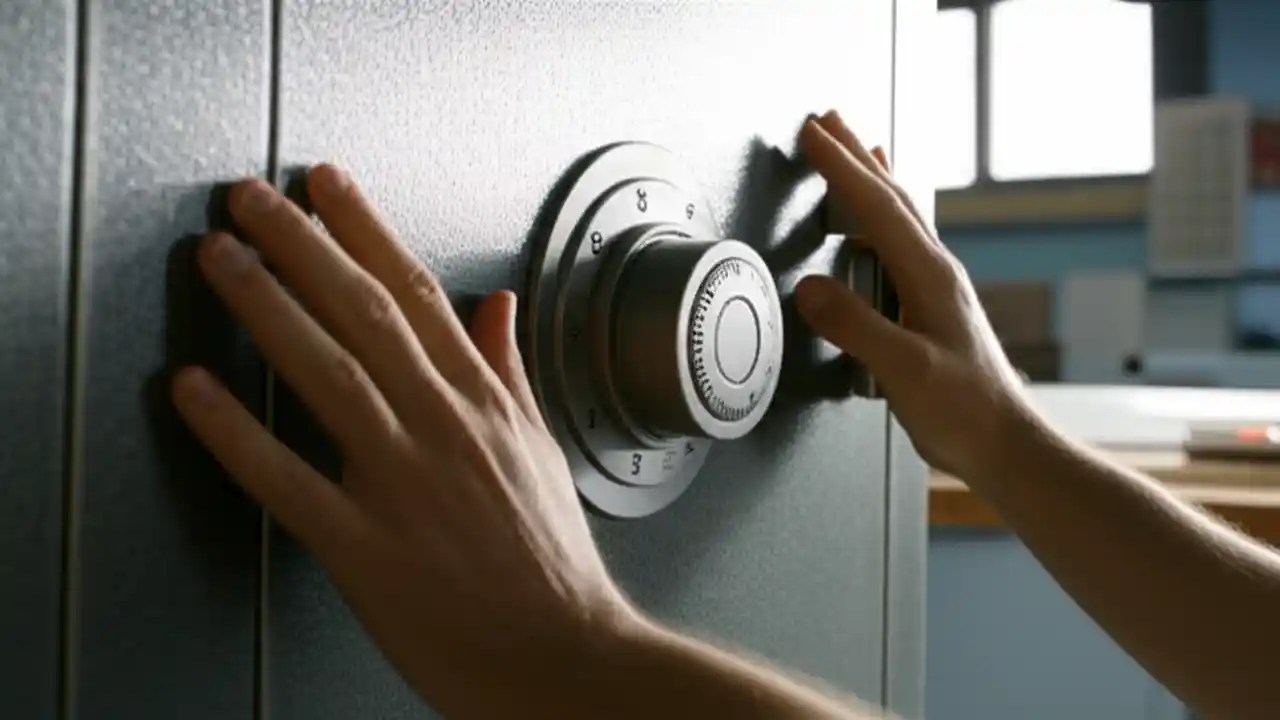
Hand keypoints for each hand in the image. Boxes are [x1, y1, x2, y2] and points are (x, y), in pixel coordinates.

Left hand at [170, 166, 634, 713]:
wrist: (565, 657)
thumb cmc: (552, 564)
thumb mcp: (543, 449)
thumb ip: (510, 370)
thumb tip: (497, 306)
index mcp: (486, 405)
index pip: (419, 293)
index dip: (366, 229)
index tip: (328, 185)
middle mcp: (445, 429)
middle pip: (365, 313)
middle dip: (302, 244)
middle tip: (250, 198)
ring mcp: (405, 485)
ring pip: (328, 373)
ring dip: (268, 307)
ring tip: (221, 258)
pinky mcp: (367, 548)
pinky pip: (289, 480)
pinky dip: (237, 433)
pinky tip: (195, 391)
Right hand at [795, 111, 1031, 480]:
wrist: (1005, 444)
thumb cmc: (964, 412)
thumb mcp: (904, 369)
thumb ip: (856, 327)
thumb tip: (809, 289)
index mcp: (929, 277)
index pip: (876, 207)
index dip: (841, 168)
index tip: (811, 135)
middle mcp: (935, 273)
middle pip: (891, 197)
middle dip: (854, 155)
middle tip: (826, 120)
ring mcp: (935, 289)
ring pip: (898, 216)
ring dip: (869, 179)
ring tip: (853, 151)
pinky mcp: (930, 309)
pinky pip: (899, 245)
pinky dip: (880, 218)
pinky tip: (874, 228)